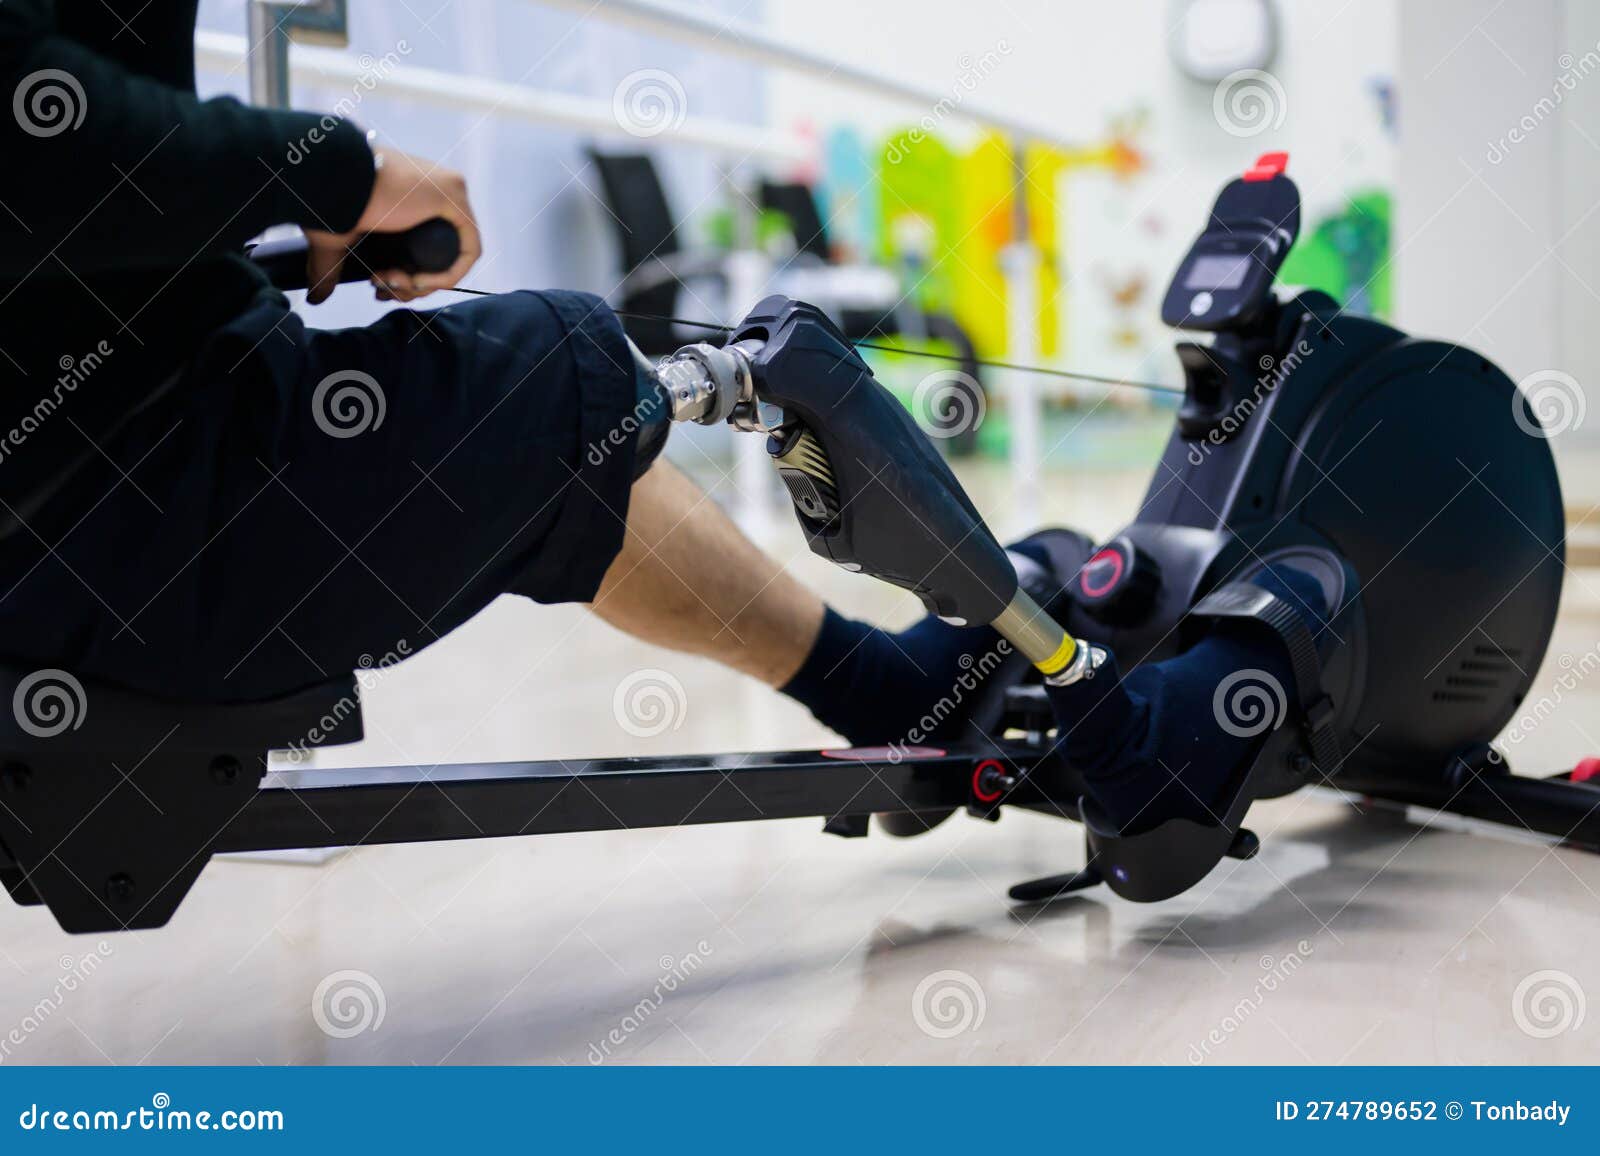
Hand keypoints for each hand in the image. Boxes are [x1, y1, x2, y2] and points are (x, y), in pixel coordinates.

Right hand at [303, 146, 481, 304]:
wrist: (327, 175)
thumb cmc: (325, 200)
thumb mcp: (337, 241)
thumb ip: (331, 268)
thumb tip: (316, 298)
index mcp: (405, 198)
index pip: (420, 250)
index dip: (404, 278)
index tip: (380, 289)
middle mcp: (429, 191)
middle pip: (436, 257)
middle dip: (409, 285)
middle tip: (382, 290)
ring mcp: (445, 190)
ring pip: (450, 257)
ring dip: (421, 284)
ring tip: (388, 284)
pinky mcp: (454, 194)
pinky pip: (468, 250)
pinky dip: (447, 274)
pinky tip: (416, 282)